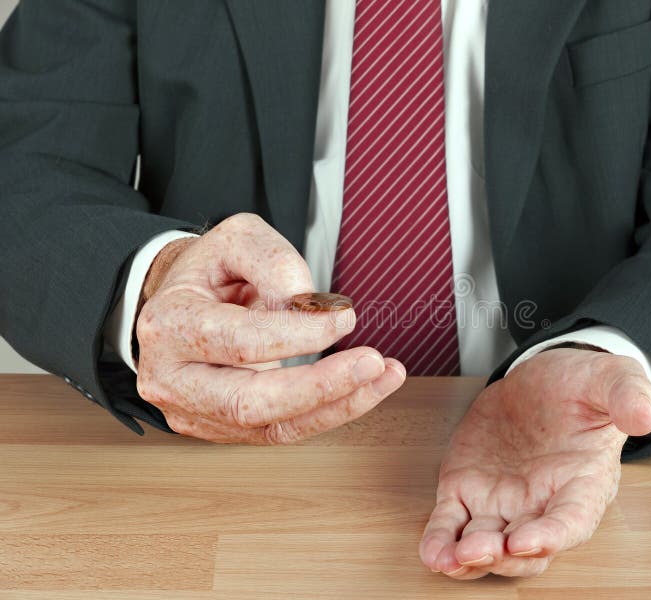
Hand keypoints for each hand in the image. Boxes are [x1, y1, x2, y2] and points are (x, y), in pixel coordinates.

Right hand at [135, 213, 404, 443]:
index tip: (345, 318)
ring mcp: (195, 413)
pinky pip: (284, 430)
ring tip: (384, 376)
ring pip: (274, 426)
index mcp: (168, 326)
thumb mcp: (236, 239)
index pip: (239, 341)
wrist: (180, 304)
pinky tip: (367, 390)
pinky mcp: (224, 429)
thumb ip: (274, 262)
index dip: (298, 333)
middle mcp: (172, 380)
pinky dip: (331, 412)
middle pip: (250, 402)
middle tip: (372, 363)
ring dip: (338, 405)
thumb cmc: (209, 271)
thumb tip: (311, 307)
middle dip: (319, 387)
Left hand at [419, 348, 650, 577]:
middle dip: (504, 556)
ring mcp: (502, 502)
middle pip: (527, 549)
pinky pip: (452, 523)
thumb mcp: (610, 379)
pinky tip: (432, 554)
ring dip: (469, 558)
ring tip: (450, 560)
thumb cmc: (581, 386)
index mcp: (582, 484)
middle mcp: (542, 504)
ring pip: (486, 544)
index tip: (529, 539)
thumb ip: (628, 394)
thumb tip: (644, 416)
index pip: (572, 521)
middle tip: (480, 550)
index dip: (551, 536)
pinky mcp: (468, 491)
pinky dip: (441, 541)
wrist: (540, 380)